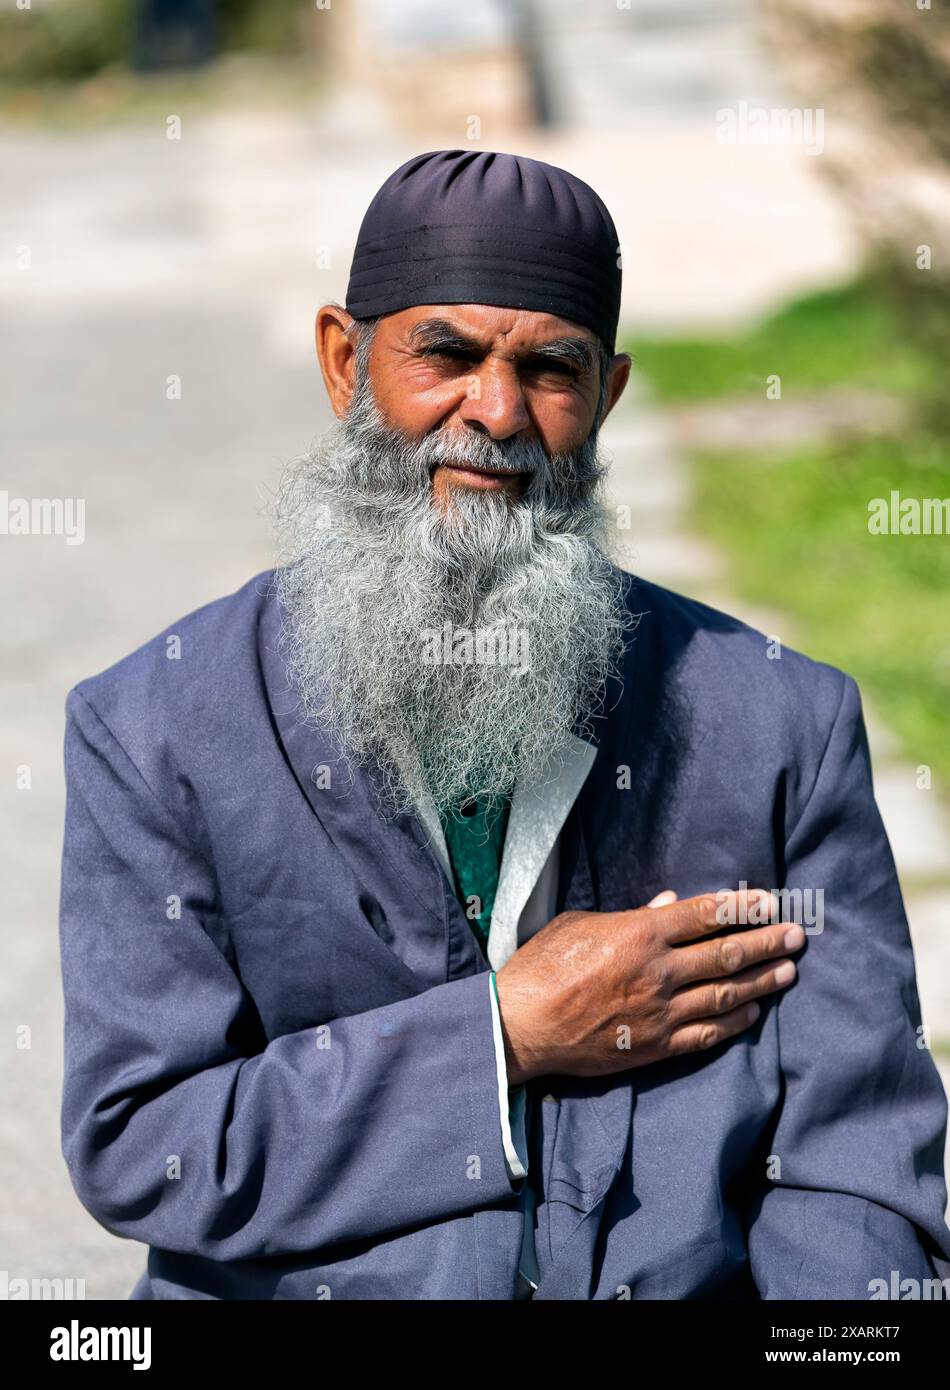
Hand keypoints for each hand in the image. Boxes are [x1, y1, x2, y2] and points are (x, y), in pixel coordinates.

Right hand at [494, 888, 802, 1082]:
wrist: (520, 1026)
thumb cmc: (543, 966)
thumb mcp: (582, 924)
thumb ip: (631, 915)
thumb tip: (669, 903)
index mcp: (639, 934)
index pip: (705, 915)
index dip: (743, 907)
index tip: (772, 902)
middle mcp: (657, 972)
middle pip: (725, 954)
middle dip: (767, 942)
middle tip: (798, 935)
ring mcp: (659, 1013)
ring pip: (724, 994)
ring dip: (761, 981)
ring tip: (788, 970)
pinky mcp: (654, 1047)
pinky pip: (706, 1035)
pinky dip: (734, 1022)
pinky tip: (753, 1012)